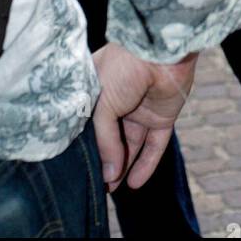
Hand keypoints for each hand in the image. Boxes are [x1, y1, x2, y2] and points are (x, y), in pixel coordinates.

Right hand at [92, 44, 196, 191]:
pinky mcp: (164, 115)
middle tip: (96, 186)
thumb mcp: (102, 104)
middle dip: (104, 160)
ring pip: (132, 143)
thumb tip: (108, 174)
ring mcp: (142, 108)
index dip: (84, 145)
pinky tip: (135, 183)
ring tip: (112, 189)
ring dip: (123, 166)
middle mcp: (120, 100)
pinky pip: (155, 144)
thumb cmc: (125, 68)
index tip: (77, 168)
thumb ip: (104, 140)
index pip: (89, 124)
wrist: (163, 51)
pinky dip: (147, 163)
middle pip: (110, 136)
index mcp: (99, 89)